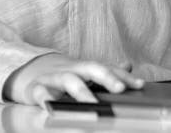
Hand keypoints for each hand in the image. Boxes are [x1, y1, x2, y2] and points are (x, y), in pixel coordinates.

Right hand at [3, 53, 143, 107]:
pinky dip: (45, 98)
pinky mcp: (36, 88)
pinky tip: (51, 106)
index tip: (140, 85)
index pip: (109, 69)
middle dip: (107, 77)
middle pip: (92, 68)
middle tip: (120, 89)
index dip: (124, 77)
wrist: (31, 70)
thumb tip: (128, 65)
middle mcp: (73, 69)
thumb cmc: (65, 75)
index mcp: (87, 68)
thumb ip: (106, 70)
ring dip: (81, 91)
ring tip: (92, 104)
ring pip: (69, 80)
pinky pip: (40, 92)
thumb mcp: (86, 72)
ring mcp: (54, 77)